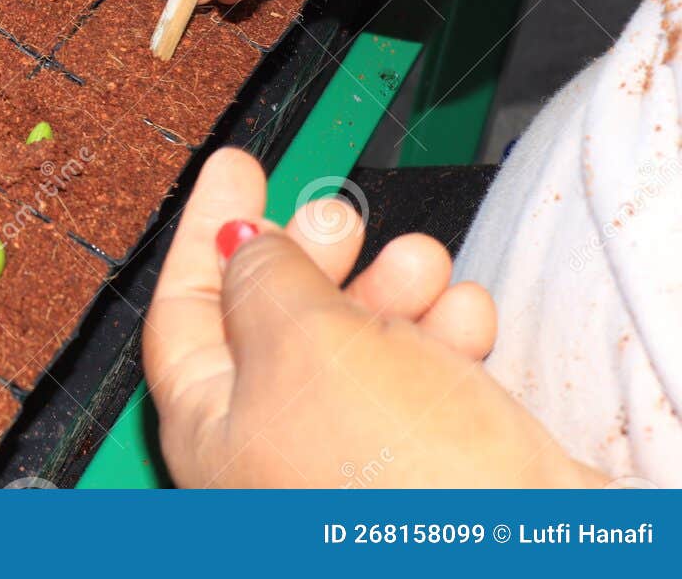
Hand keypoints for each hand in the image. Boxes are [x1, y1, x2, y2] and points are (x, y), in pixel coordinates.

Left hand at [141, 148, 605, 487]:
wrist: (528, 554)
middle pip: (274, 322)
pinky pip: (422, 379)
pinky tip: (463, 316)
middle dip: (312, 256)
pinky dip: (441, 334)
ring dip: (389, 287)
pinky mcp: (429, 468)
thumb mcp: (301, 340)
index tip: (236, 171)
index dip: (208, 232)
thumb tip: (248, 244)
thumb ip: (265, 278)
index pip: (184, 312)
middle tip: (340, 216)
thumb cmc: (395, 479)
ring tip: (420, 265)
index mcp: (211, 430)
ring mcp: (351, 463)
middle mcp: (271, 453)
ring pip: (357, 344)